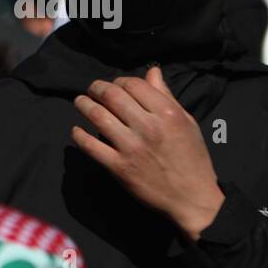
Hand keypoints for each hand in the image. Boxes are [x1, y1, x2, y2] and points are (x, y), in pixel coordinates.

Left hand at [71, 66, 224, 240]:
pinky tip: (76, 130)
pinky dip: (78, 135)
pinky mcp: (119, 167)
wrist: (191, 196)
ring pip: (98, 116)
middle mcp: (148, 127)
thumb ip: (166, 96)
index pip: (133, 85)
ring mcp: (131, 147)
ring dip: (83, 105)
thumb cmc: (191, 157)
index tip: (114, 85)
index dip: (119, 80)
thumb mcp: (186, 122)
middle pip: (112, 96)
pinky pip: (90, 146)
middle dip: (97, 88)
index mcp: (167, 113)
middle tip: (91, 90)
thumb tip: (152, 71)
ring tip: (80, 102)